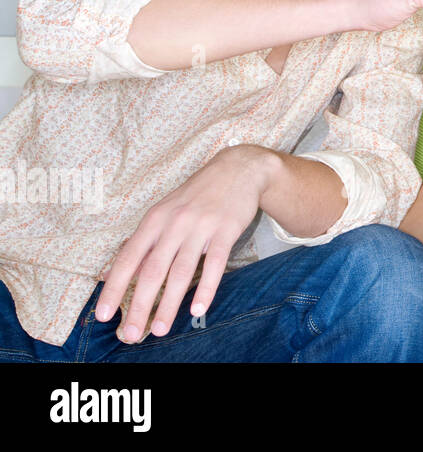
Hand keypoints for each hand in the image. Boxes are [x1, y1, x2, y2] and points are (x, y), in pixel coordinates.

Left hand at [95, 145, 275, 342]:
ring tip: (160, 329)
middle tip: (131, 334)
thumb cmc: (197, 195)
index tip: (104, 315)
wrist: (237, 169)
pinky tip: (197, 309)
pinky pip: (215, 265)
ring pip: (181, 272)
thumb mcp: (166, 211)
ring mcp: (201, 227)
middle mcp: (174, 223)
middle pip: (152, 271)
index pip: (128, 259)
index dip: (114, 288)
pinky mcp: (226, 230)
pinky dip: (206, 289)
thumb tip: (118, 272)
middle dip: (139, 306)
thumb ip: (147, 241)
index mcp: (155, 220)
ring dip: (169, 304)